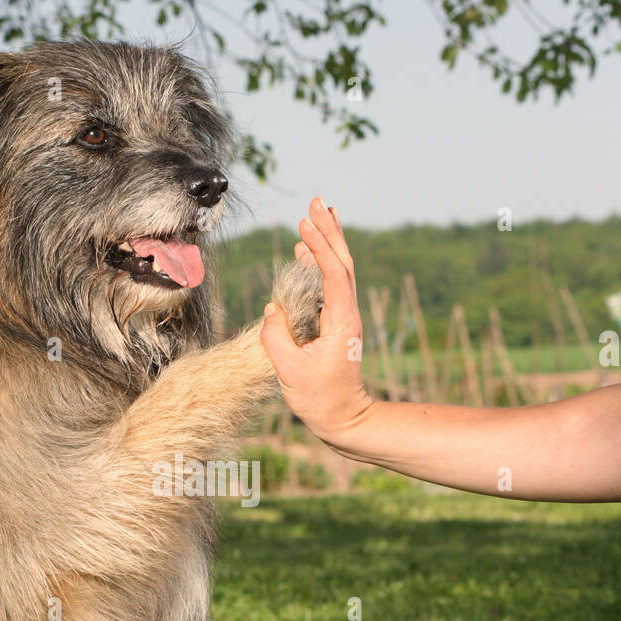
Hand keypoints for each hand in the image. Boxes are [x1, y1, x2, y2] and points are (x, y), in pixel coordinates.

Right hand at [260, 196, 372, 445]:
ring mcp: (344, 318)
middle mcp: (347, 314)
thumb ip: (276, 337)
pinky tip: (308, 254)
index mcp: (341, 322)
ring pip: (340, 270)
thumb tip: (272, 309)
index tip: (305, 224)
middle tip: (317, 201)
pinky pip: (331, 285)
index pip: (334, 274)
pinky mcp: (336, 324)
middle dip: (330, 230)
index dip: (321, 247)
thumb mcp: (290, 372)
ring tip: (317, 215)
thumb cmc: (320, 400)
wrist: (346, 419)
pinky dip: (321, 264)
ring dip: (329, 242)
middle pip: (344, 262)